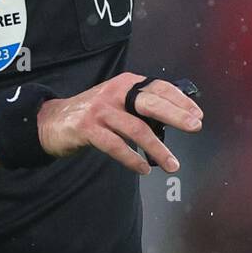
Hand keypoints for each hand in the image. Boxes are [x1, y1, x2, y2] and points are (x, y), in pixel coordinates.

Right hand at [36, 72, 203, 174]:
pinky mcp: (87, 128)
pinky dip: (132, 159)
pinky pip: (115, 146)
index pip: (158, 87)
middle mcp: (115, 92)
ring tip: (172, 164)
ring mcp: (100, 110)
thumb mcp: (119, 102)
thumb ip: (141, 106)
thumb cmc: (94, 114)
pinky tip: (143, 169)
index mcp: (126, 83)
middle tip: (195, 127)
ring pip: (135, 129)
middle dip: (175, 115)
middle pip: (150, 103)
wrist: (54, 121)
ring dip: (157, 149)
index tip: (197, 115)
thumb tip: (177, 118)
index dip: (180, 100)